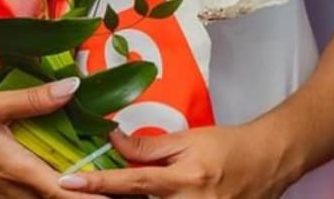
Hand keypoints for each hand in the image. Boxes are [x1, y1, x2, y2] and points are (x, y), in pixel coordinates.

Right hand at [0, 79, 107, 198]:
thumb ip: (33, 99)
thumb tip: (75, 86)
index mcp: (16, 170)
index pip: (66, 193)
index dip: (94, 194)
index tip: (121, 189)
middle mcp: (7, 192)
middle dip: (81, 194)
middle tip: (110, 183)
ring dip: (55, 193)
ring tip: (81, 181)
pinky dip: (33, 192)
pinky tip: (37, 178)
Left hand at [59, 124, 294, 198]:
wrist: (265, 164)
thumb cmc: (225, 147)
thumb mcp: (187, 139)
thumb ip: (150, 147)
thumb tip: (114, 141)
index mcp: (184, 180)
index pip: (132, 184)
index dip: (99, 184)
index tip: (69, 181)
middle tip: (81, 190)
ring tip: (105, 194)